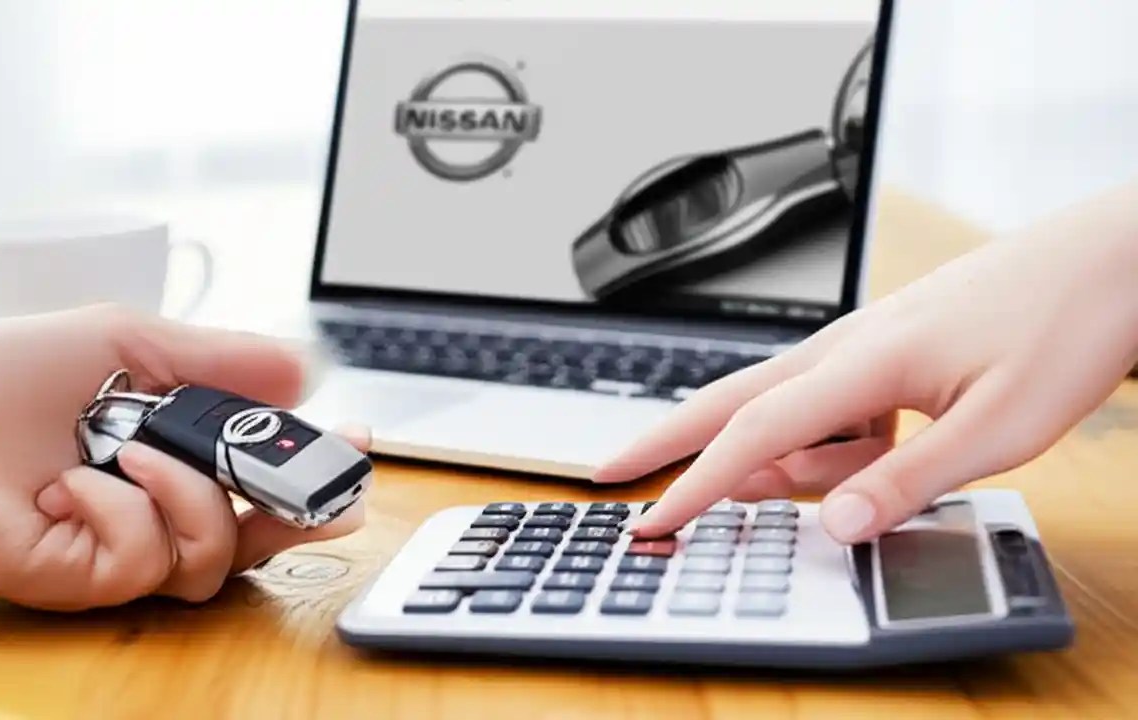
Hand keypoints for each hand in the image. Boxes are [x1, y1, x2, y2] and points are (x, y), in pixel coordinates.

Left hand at [0, 305, 369, 610]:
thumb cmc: (8, 379)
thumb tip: (304, 366)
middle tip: (317, 485)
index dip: (319, 469)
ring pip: (212, 558)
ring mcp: (125, 548)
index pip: (268, 476)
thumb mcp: (131, 342)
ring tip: (137, 455)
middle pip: (261, 537)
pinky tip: (74, 485)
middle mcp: (162, 507)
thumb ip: (218, 358)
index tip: (358, 443)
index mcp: (181, 452)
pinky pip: (144, 561)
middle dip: (300, 510)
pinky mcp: (85, 578)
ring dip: (189, 500)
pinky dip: (121, 515)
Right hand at [597, 181, 1137, 542]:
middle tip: (611, 471)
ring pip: (786, 408)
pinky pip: (830, 405)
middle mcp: (846, 347)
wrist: (1108, 261)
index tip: (651, 519)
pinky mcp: (884, 350)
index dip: (696, 484)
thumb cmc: (1061, 327)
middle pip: (729, 399)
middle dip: (665, 439)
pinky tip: (890, 446)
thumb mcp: (998, 428)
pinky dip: (833, 440)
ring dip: (797, 458)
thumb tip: (838, 527)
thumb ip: (909, 480)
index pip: (754, 433)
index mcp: (862, 363)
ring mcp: (862, 345)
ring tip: (873, 470)